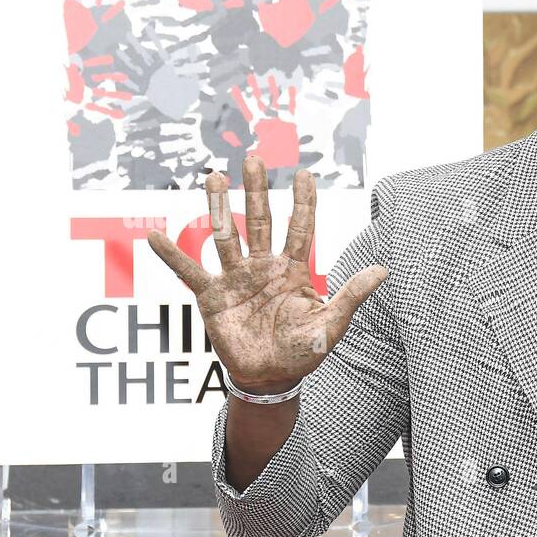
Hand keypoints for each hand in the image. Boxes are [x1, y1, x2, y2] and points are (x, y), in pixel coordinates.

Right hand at [146, 155, 387, 392]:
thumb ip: (351, 295)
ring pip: (226, 236)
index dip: (303, 203)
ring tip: (214, 177)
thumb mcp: (331, 324)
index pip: (301, 229)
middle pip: (260, 221)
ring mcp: (237, 279)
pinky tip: (154, 236)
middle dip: (257, 190)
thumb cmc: (303, 352)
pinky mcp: (213, 296)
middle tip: (253, 159)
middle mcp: (264, 267)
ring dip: (219, 207)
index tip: (305, 174)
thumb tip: (382, 270)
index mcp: (294, 271)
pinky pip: (190, 272)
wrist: (271, 378)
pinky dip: (172, 256)